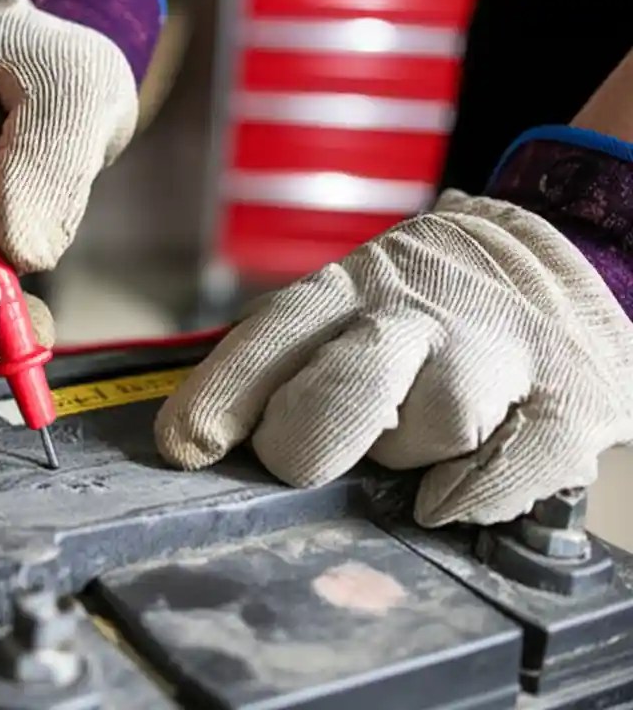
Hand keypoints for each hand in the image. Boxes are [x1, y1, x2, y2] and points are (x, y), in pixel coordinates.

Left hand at [156, 191, 632, 526]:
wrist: (565, 259)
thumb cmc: (428, 307)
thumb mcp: (350, 305)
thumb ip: (286, 361)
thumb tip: (196, 435)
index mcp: (349, 287)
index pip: (272, 335)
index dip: (223, 394)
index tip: (184, 445)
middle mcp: (419, 311)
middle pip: (340, 388)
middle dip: (304, 444)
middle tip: (300, 459)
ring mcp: (496, 350)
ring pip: (429, 430)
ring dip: (405, 456)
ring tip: (409, 440)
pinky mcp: (569, 395)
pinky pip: (506, 470)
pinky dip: (472, 493)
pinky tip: (452, 487)